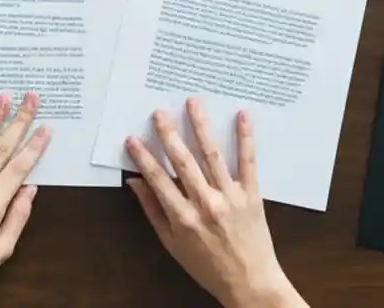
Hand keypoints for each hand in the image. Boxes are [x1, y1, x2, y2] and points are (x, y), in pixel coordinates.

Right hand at [125, 99, 307, 307]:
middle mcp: (205, 204)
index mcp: (182, 217)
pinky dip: (245, 138)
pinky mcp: (251, 195)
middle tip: (159, 111)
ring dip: (201, 127)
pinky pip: (248, 162)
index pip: (158, 179)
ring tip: (193, 102)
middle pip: (183, 162)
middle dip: (169, 134)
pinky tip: (242, 116)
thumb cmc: (206, 265)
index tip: (132, 138)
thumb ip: (153, 211)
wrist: (248, 282)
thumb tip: (135, 182)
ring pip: (212, 155)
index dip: (143, 157)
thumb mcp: (171, 244)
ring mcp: (230, 197)